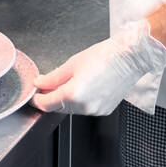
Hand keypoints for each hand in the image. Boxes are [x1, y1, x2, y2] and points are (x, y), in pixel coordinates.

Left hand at [30, 19, 165, 116]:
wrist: (130, 57)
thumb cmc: (105, 56)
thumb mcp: (73, 63)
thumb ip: (53, 77)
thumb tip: (40, 83)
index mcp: (73, 95)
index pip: (47, 104)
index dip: (37, 100)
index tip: (34, 95)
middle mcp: (84, 107)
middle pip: (60, 107)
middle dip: (53, 96)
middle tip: (50, 82)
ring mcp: (96, 110)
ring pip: (73, 108)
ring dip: (67, 99)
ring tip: (73, 79)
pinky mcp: (105, 109)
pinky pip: (87, 108)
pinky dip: (82, 100)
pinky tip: (87, 85)